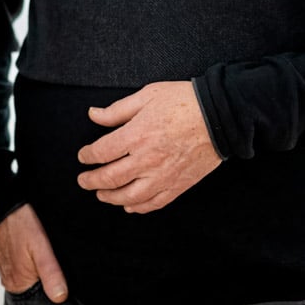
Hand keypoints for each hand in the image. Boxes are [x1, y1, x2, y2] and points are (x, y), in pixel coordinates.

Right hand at [0, 205, 66, 301]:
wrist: (1, 204)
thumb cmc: (21, 223)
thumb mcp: (41, 246)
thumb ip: (51, 273)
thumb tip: (60, 298)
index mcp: (18, 283)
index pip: (41, 297)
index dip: (54, 288)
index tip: (61, 275)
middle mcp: (9, 281)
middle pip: (35, 288)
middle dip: (46, 279)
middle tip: (52, 260)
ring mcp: (6, 270)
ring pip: (29, 277)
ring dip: (37, 270)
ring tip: (43, 254)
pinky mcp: (5, 260)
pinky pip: (21, 268)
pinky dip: (29, 262)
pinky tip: (33, 251)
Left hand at [75, 81, 220, 213]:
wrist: (220, 117)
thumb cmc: (183, 101)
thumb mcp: (147, 96)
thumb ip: (117, 110)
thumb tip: (93, 115)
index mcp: (137, 135)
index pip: (101, 152)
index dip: (88, 156)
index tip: (83, 156)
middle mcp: (147, 159)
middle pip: (110, 178)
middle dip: (92, 181)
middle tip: (83, 181)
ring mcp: (163, 175)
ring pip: (130, 196)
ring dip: (110, 198)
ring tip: (101, 195)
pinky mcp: (178, 185)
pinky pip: (154, 203)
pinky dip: (138, 208)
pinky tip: (129, 206)